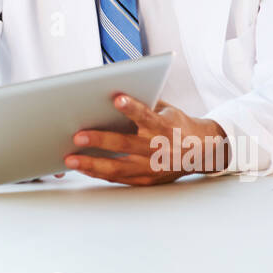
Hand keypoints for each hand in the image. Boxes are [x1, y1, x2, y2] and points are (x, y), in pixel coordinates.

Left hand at [63, 94, 228, 184]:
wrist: (203, 151)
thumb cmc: (176, 125)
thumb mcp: (167, 110)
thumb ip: (144, 103)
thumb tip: (111, 92)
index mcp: (165, 128)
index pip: (147, 116)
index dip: (133, 108)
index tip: (117, 98)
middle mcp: (158, 149)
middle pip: (126, 145)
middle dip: (100, 141)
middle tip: (77, 136)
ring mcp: (152, 168)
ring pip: (118, 168)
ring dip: (92, 164)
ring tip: (70, 159)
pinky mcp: (146, 180)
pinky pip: (118, 178)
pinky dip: (98, 172)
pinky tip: (81, 167)